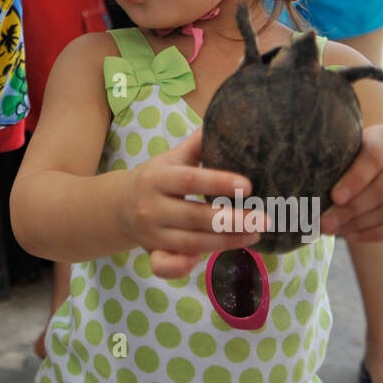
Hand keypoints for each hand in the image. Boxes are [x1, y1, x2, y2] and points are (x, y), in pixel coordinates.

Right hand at [120, 128, 262, 278]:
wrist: (118, 205)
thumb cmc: (158, 177)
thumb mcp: (172, 157)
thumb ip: (198, 143)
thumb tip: (227, 117)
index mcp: (159, 177)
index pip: (189, 180)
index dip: (218, 182)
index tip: (248, 185)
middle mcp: (153, 206)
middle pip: (194, 217)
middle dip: (231, 220)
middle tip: (264, 219)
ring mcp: (152, 232)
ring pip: (191, 242)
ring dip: (226, 241)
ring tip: (256, 234)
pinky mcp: (153, 252)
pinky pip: (167, 264)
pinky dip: (185, 266)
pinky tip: (210, 261)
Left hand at [319, 125, 382, 242]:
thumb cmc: (364, 158)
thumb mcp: (356, 149)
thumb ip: (340, 161)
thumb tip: (306, 184)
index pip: (373, 158)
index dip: (354, 179)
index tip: (334, 197)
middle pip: (382, 189)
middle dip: (351, 209)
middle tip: (325, 222)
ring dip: (359, 224)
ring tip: (334, 230)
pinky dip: (374, 234)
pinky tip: (352, 235)